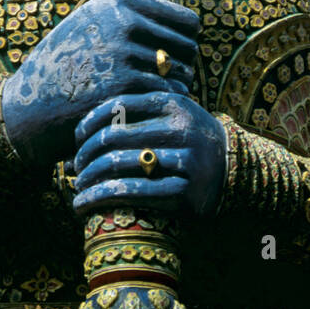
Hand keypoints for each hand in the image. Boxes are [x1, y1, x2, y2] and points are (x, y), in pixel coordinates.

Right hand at [1, 0, 198, 167]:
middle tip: (160, 87)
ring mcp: (124, 52)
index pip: (187, 22)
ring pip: (182, 74)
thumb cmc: (68, 66)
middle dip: (179, 68)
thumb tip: (193, 25)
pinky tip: (146, 110)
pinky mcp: (124, 85)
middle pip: (188, 47)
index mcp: (118, 1)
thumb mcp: (92, 25)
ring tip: (151, 98)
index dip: (183, 45)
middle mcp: (123, 21)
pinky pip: (169, 95)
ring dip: (173, 89)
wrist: (31, 106)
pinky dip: (163, 106)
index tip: (169, 62)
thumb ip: (133, 18)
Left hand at [72, 91, 226, 216]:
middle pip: (112, 137)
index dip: (87, 123)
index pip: (116, 106)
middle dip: (84, 155)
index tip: (76, 140)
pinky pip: (131, 193)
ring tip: (77, 188)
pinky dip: (99, 198)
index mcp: (171, 103)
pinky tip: (83, 205)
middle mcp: (179, 128)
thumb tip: (77, 139)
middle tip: (74, 168)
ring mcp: (184, 161)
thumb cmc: (188, 142)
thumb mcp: (172, 116)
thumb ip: (135, 117)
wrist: (235, 171)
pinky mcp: (184, 194)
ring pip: (118, 165)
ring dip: (87, 179)